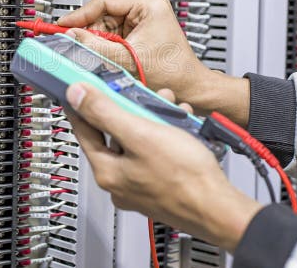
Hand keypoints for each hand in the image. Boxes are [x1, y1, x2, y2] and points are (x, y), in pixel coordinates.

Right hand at [58, 0, 249, 124]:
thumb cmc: (174, 74)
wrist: (191, 90)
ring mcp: (141, 24)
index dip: (80, 14)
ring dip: (96, 44)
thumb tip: (71, 37)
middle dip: (88, 33)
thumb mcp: (127, 59)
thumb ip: (96, 47)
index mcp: (148, 4)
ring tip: (94, 58)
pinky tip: (102, 61)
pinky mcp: (137, 37)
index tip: (63, 25)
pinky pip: (111, 40)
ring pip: (104, 29)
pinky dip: (103, 50)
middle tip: (72, 45)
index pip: (104, 1)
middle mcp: (145, 10)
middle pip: (101, 15)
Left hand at [65, 82, 261, 251]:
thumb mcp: (140, 133)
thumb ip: (104, 112)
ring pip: (137, 141)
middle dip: (129, 107)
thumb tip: (76, 95)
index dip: (81, 104)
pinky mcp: (160, 186)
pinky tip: (179, 125)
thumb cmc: (184, 177)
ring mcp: (140, 187)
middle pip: (113, 134)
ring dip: (151, 118)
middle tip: (138, 93)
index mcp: (107, 172)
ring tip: (167, 106)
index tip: (81, 88)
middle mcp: (120, 183)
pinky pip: (154, 152)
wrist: (220, 208)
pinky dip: (165, 134)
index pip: (82, 129)